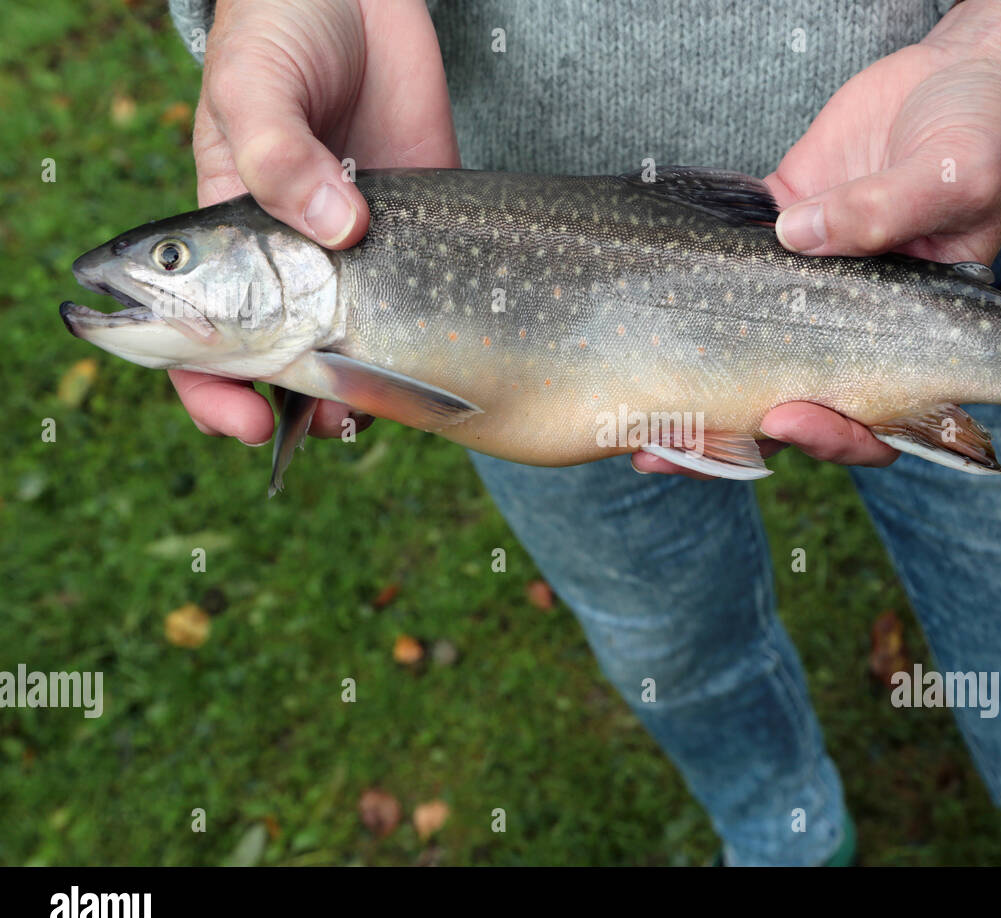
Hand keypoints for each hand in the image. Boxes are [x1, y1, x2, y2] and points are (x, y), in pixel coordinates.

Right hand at [168, 0, 458, 444]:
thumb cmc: (280, 27)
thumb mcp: (258, 86)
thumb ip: (278, 154)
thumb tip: (334, 231)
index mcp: (224, 234)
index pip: (199, 333)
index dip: (210, 388)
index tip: (245, 419)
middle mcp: (287, 256)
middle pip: (277, 355)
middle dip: (292, 403)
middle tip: (327, 423)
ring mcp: (352, 247)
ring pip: (349, 340)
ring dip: (359, 385)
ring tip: (376, 409)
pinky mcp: (412, 225)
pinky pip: (412, 295)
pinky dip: (415, 337)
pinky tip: (429, 363)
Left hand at [632, 0, 1000, 475]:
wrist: (968, 73)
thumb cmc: (989, 132)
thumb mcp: (955, 174)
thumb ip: (885, 212)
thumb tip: (799, 238)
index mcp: (918, 338)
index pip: (876, 414)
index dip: (832, 433)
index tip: (788, 417)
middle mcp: (856, 322)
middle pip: (794, 401)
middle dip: (733, 433)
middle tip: (670, 448)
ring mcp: (809, 279)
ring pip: (747, 351)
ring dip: (696, 386)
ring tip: (637, 416)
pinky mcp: (779, 228)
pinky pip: (724, 267)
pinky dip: (685, 290)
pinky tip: (642, 315)